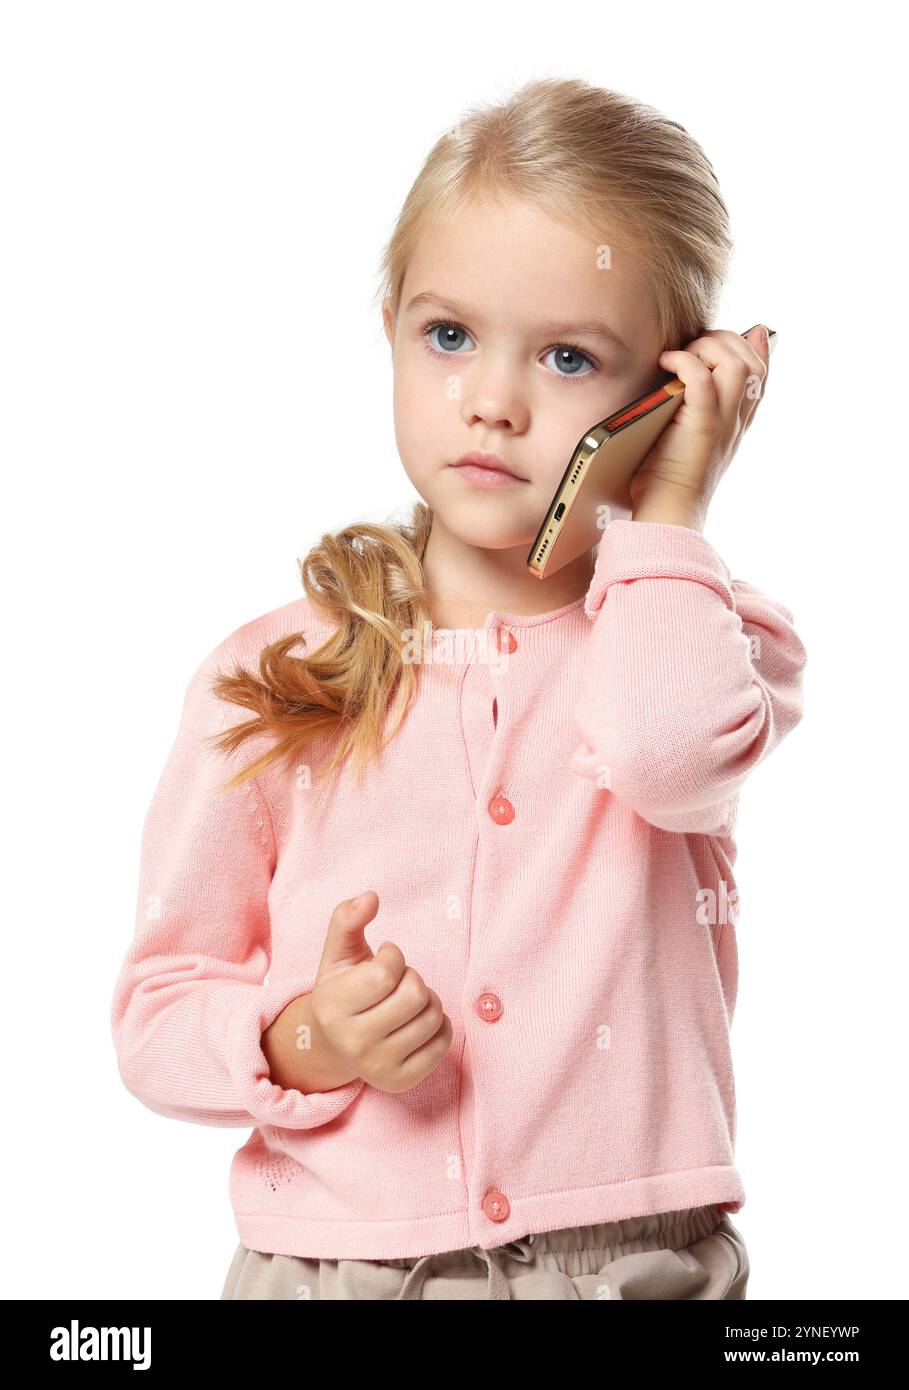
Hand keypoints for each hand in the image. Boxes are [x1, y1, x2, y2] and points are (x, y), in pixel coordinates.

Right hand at [303, 892, 453, 1094]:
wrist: (334, 1045)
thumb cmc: (343, 989)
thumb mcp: (337, 952)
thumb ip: (347, 918)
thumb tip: (370, 896)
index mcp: (332, 1007)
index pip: (387, 972)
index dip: (394, 957)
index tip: (384, 958)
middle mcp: (352, 1043)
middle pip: (415, 995)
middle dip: (412, 977)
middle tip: (397, 982)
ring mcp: (377, 1068)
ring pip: (432, 1017)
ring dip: (426, 999)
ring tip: (406, 1001)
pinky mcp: (401, 1082)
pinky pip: (443, 1042)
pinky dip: (438, 1024)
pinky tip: (416, 1021)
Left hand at [628, 324, 771, 530]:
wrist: (668, 511)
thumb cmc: (667, 479)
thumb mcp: (686, 436)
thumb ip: (694, 408)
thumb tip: (690, 372)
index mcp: (737, 424)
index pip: (762, 376)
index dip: (757, 349)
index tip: (746, 332)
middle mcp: (736, 421)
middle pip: (752, 363)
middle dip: (726, 341)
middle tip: (695, 346)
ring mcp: (722, 422)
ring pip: (735, 363)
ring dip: (708, 348)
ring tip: (681, 355)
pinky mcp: (702, 425)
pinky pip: (701, 377)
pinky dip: (685, 361)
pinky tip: (666, 363)